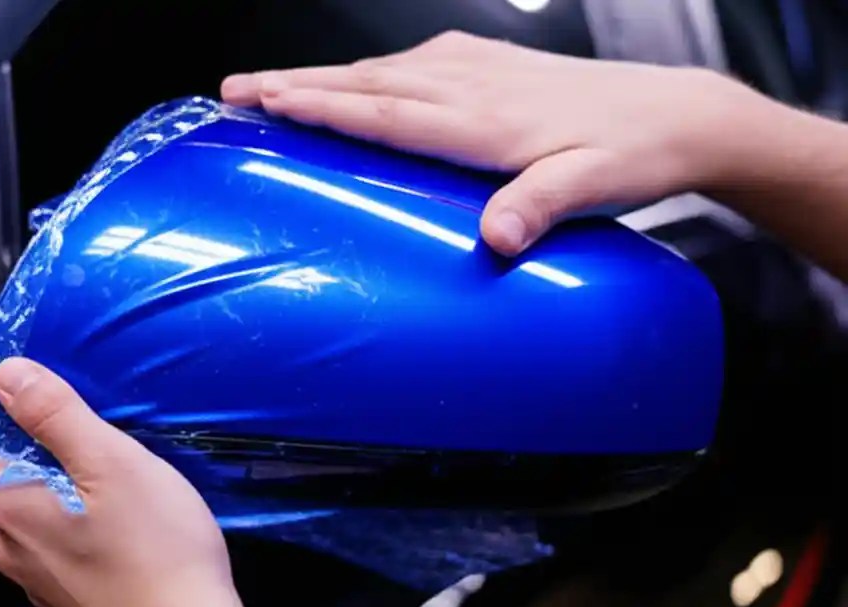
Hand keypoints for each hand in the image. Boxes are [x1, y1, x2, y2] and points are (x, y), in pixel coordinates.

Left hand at [0, 357, 325, 606]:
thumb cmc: (153, 548)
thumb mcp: (110, 462)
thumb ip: (53, 415)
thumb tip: (3, 374)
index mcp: (7, 504)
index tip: (4, 374)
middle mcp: (7, 544)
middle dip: (22, 438)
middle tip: (78, 416)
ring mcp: (35, 578)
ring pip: (27, 509)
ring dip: (52, 478)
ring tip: (106, 466)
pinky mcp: (65, 599)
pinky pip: (52, 540)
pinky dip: (70, 515)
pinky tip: (115, 518)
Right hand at [221, 31, 773, 254]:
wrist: (676, 114)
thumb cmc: (631, 154)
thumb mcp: (593, 186)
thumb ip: (540, 205)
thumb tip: (495, 237)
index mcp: (482, 119)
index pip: (385, 111)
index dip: (322, 107)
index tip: (267, 102)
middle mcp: (469, 84)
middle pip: (364, 82)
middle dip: (293, 85)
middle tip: (233, 90)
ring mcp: (475, 69)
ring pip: (377, 71)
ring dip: (318, 78)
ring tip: (265, 87)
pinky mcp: (486, 66)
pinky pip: (406, 66)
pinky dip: (362, 73)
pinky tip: (348, 79)